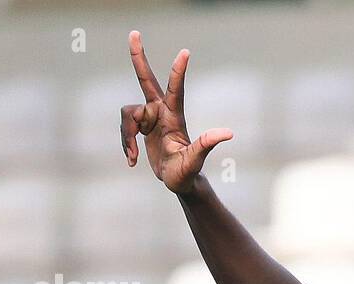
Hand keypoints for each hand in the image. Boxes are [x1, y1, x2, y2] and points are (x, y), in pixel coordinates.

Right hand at [120, 30, 232, 193]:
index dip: (178, 72)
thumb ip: (207, 144)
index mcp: (174, 118)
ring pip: (127, 115)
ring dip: (127, 136)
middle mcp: (161, 113)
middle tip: (134, 33)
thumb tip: (229, 133)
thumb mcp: (195, 160)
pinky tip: (132, 162)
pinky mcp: (142, 127)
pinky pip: (125, 127)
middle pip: (147, 80)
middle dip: (138, 58)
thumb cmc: (188, 173)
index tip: (185, 52)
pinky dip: (125, 144)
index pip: (175, 90)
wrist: (178, 181)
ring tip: (133, 158)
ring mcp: (151, 118)